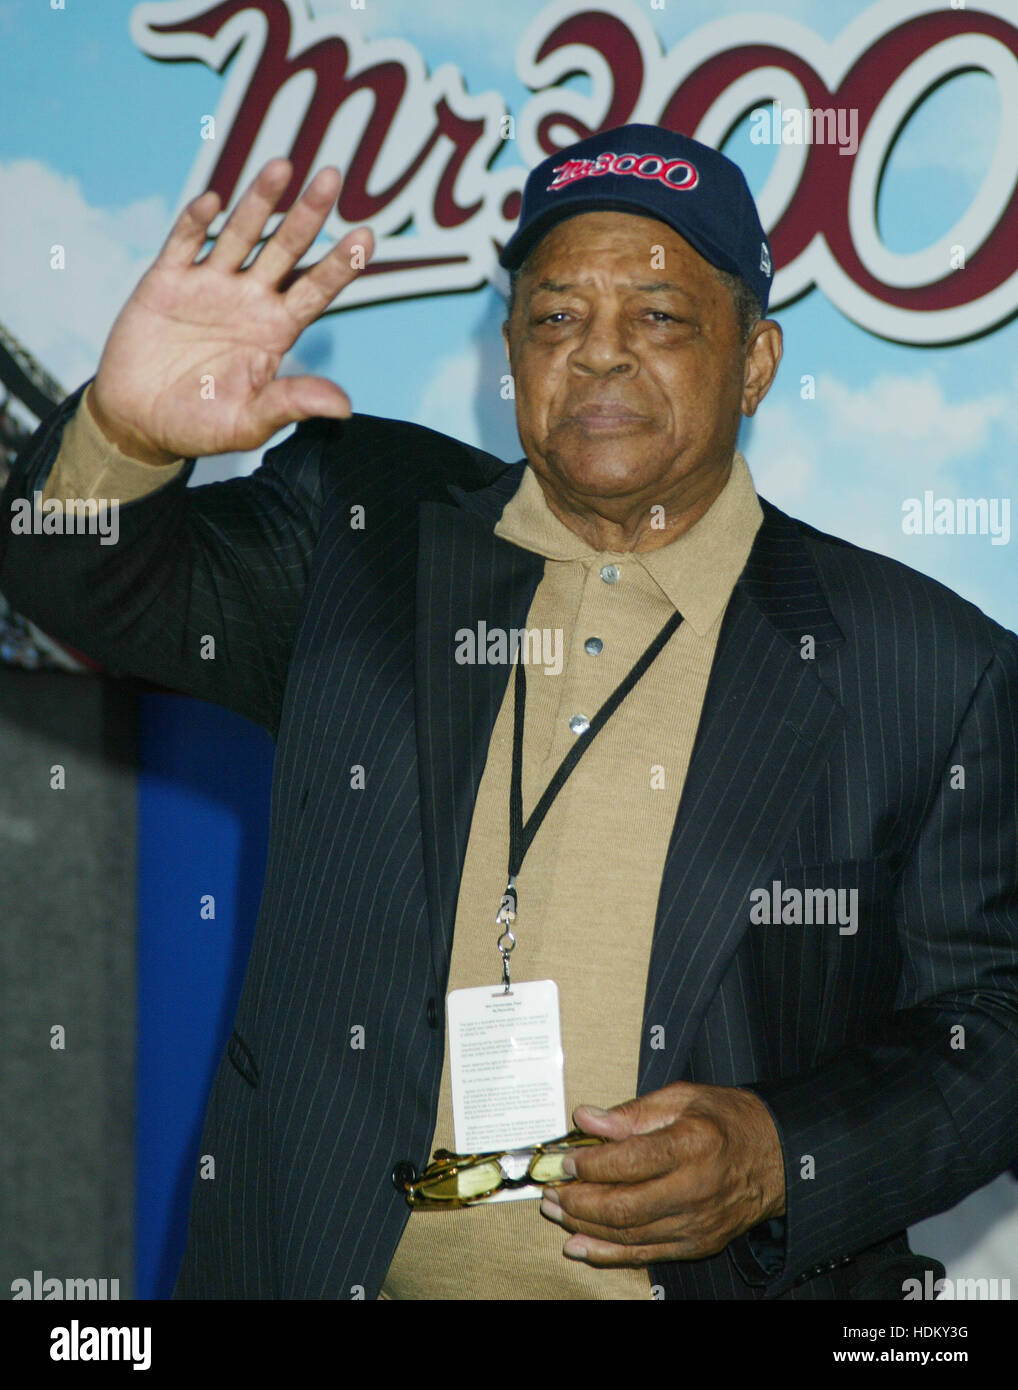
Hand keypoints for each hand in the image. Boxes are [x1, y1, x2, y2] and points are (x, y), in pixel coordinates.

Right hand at [90, 158, 372, 463]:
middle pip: (285, 249)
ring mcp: (209, 285)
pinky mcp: (167, 281)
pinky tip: (214, 201)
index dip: (340, 264)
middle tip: (332, 176)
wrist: (139, 422)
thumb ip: (291, 405)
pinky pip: (184, 243)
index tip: (368, 237)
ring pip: (241, 234)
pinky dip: (196, 222)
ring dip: (259, 200)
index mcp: (275, 330)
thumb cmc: (200, 425)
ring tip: (282, 165)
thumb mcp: (248, 422)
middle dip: (308, 214)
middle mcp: (249, 300)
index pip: (316, 290)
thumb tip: (344, 406)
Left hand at [539, 1081, 784, 1266]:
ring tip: (556, 1211)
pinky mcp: (697, 1243)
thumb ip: (631, 1112)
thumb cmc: (727, 1120)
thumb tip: (586, 1119)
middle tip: (550, 1190)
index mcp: (692, 1144)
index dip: (589, 1163)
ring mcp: (697, 1222)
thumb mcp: (682, 1098)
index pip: (627, 1161)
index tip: (565, 1159)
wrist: (777, 1156)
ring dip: (584, 1226)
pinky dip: (608, 1253)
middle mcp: (695, 1189)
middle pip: (623, 1205)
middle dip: (578, 1200)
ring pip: (628, 1234)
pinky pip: (644, 1254)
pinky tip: (579, 1245)